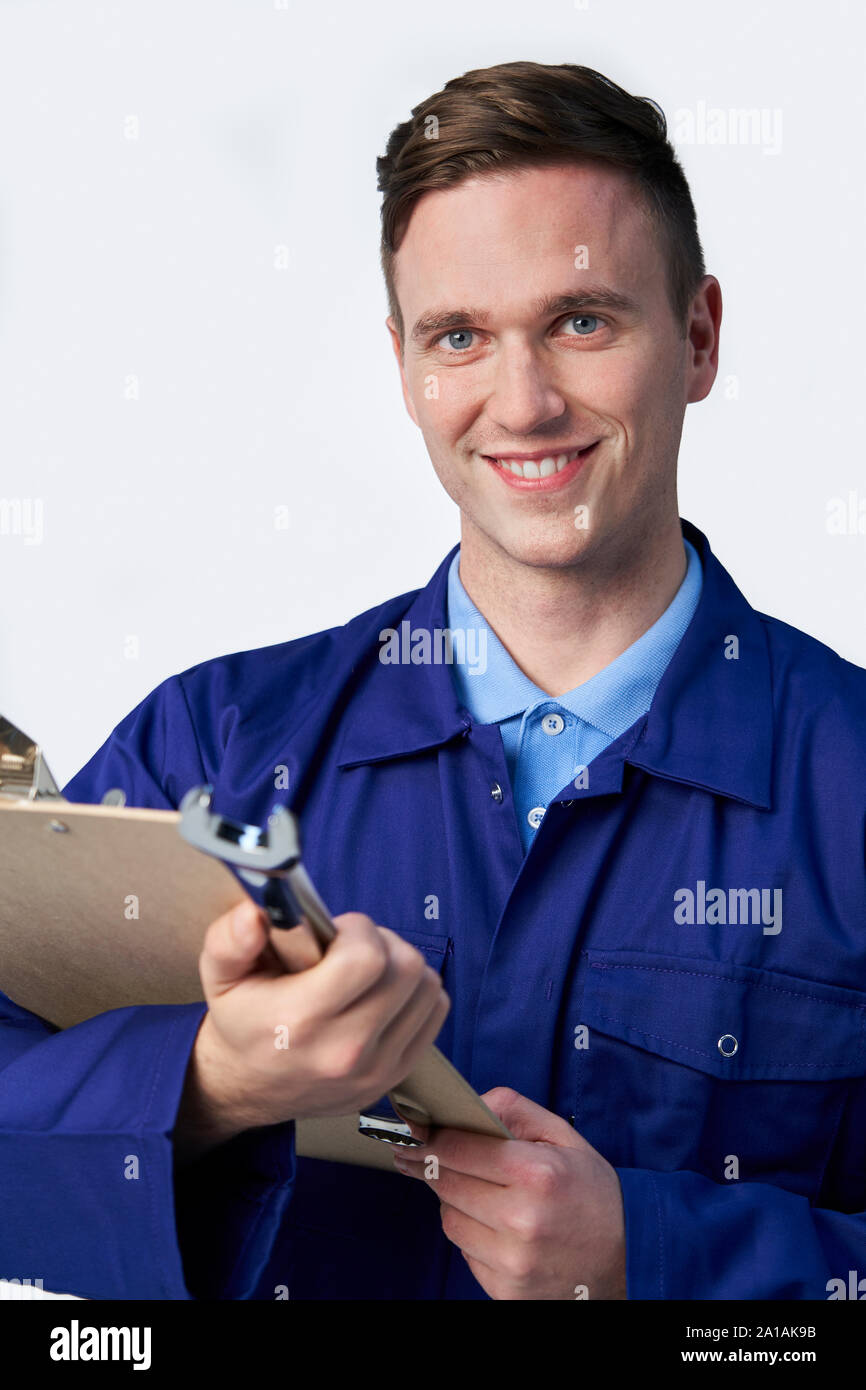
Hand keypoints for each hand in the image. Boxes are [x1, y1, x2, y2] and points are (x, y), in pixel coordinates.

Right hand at [174, 900, 449, 1162]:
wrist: (246, 1087)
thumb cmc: (241, 1020)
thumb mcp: (220, 975)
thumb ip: (230, 939)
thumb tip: (254, 914)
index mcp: (301, 1022)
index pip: (366, 958)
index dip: (358, 930)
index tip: (336, 933)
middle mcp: (345, 1051)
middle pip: (406, 968)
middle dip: (382, 942)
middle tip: (351, 947)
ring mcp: (376, 1069)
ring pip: (427, 987)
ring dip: (402, 965)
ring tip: (366, 970)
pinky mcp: (395, 1076)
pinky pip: (435, 1013)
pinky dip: (417, 992)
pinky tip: (382, 992)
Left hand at [391, 1086, 626, 1299]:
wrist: (629, 1256)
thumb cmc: (592, 1191)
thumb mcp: (563, 1136)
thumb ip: (513, 1110)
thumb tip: (465, 1104)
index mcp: (537, 1174)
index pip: (459, 1149)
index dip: (430, 1137)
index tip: (412, 1131)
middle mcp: (522, 1221)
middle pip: (445, 1184)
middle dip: (435, 1165)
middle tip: (425, 1154)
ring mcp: (513, 1262)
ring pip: (450, 1220)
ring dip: (455, 1202)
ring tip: (484, 1194)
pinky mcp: (507, 1292)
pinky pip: (466, 1253)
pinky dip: (473, 1236)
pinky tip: (499, 1229)